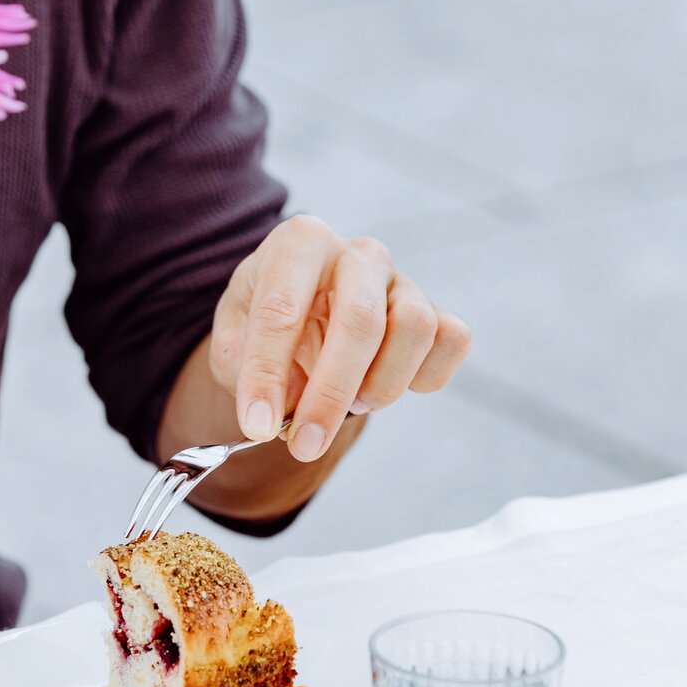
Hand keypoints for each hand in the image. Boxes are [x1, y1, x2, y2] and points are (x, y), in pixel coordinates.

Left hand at [210, 216, 470, 462]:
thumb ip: (242, 364)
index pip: (281, 310)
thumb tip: (278, 405)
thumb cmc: (271, 316)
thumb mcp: (234, 331)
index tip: (257, 425)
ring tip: (349, 403)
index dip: (266, 375)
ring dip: (380, 384)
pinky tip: (388, 386)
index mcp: (300, 243)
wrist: (309, 304)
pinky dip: (425, 377)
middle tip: (305, 443)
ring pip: (415, 328)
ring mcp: (402, 280)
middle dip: (330, 393)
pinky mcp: (435, 308)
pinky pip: (452, 341)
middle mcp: (358, 253)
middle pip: (359, 320)